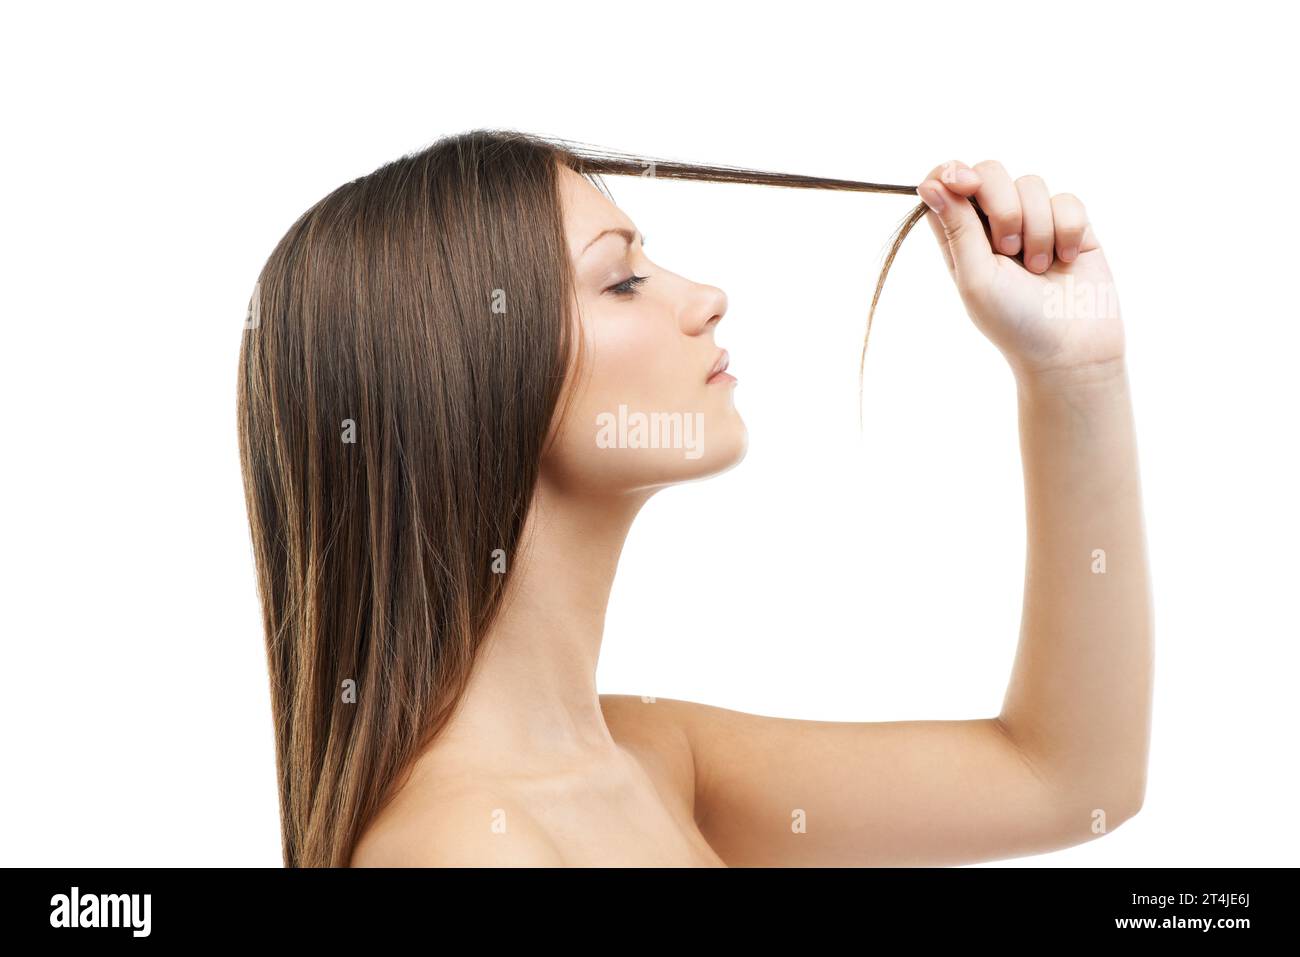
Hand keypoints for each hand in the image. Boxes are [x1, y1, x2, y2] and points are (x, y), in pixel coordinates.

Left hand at [917, 160, 1123, 379]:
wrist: (1071, 350)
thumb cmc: (1014, 323)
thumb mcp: (976, 278)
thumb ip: (957, 227)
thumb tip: (930, 183)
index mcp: (960, 237)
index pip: (946, 183)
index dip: (952, 173)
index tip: (963, 182)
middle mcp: (994, 225)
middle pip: (990, 172)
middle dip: (1002, 205)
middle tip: (1008, 250)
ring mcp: (1034, 221)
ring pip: (1032, 183)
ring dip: (1037, 228)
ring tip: (1039, 268)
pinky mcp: (1071, 225)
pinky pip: (1068, 199)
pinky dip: (1067, 230)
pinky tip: (1065, 261)